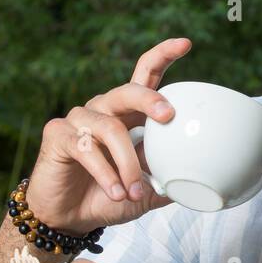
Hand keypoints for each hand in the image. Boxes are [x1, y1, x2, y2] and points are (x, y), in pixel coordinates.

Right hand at [25, 38, 190, 233]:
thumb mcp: (147, 188)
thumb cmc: (110, 196)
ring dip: (127, 165)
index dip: (163, 56)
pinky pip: (87, 149)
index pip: (145, 76)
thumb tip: (203, 179)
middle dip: (149, 99)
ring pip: (110, 129)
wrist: (71, 218)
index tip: (186, 44)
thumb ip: (170, 178)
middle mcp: (103, 109)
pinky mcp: (57, 134)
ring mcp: (79, 119)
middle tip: (168, 115)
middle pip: (127, 90)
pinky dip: (106, 174)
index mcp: (128, 114)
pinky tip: (115, 193)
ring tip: (135, 191)